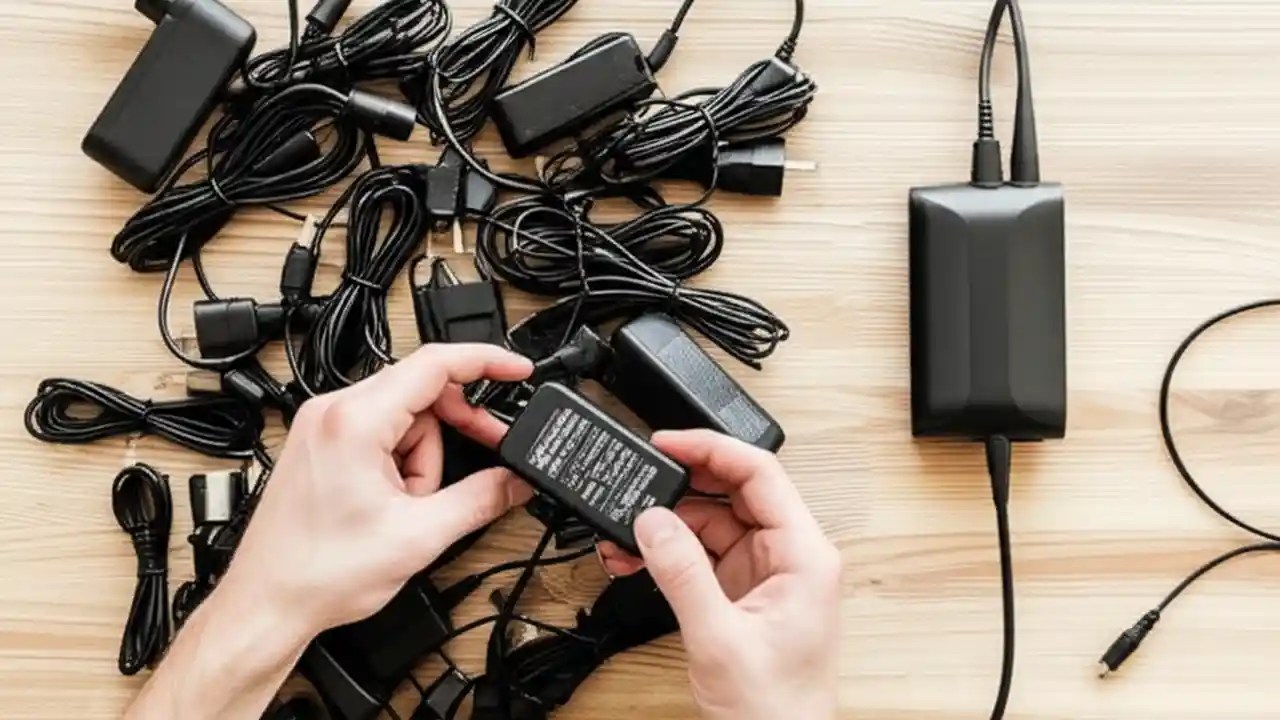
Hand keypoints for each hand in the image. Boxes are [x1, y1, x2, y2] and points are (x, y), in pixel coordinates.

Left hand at [222, 343, 534, 635]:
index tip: (517, 370)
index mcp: (354, 421)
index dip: (485, 362)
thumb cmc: (318, 572)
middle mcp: (332, 412)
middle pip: (421, 390)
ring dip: (423, 457)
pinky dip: (400, 461)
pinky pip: (380, 432)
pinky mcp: (320, 444)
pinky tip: (395, 500)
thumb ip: (481, 500)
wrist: (268, 603)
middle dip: (457, 425)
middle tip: (487, 451)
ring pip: (404, 416)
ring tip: (412, 505)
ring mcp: (322, 426)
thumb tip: (516, 481)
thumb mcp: (419, 535)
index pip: (434, 364)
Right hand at [601, 430, 841, 719]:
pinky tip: (637, 554)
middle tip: (637, 479)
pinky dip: (668, 549)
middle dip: (682, 484)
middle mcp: (788, 554)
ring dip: (668, 521)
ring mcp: (764, 570)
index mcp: (804, 554)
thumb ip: (683, 575)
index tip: (668, 442)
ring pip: (712, 519)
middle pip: (733, 490)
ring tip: (626, 530)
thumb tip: (653, 521)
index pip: (761, 474)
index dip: (711, 448)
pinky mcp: (741, 588)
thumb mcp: (719, 639)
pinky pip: (702, 551)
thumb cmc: (775, 709)